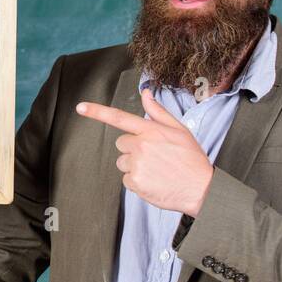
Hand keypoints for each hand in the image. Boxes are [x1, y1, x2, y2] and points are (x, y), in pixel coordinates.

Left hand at [75, 89, 213, 216]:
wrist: (201, 188)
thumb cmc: (191, 159)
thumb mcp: (179, 130)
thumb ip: (158, 112)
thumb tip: (145, 93)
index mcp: (150, 130)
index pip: (119, 117)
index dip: (97, 111)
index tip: (80, 107)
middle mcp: (141, 145)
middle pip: (121, 144)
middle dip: (133, 149)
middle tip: (155, 157)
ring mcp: (136, 164)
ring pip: (122, 163)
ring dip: (134, 166)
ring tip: (156, 170)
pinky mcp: (134, 182)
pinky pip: (126, 180)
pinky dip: (137, 182)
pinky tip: (154, 182)